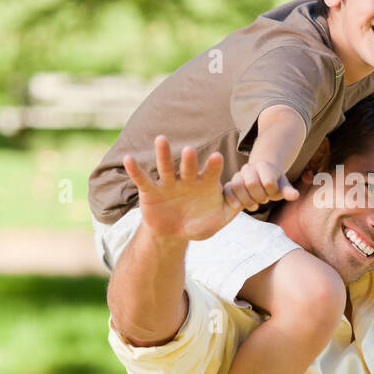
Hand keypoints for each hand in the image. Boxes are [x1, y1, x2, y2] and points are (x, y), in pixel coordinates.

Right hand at [123, 136, 237, 241]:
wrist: (175, 234)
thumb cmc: (200, 222)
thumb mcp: (218, 220)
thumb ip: (231, 209)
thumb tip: (245, 198)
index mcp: (205, 183)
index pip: (211, 172)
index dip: (214, 165)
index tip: (218, 157)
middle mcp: (187, 179)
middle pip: (188, 166)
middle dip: (189, 159)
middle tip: (189, 151)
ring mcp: (168, 183)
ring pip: (166, 167)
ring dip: (163, 154)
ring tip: (161, 140)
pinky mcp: (151, 191)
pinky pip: (143, 179)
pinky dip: (135, 170)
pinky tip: (128, 159)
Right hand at [224, 159, 299, 211]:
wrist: (260, 180)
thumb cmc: (274, 184)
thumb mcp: (282, 187)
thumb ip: (288, 191)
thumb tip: (295, 196)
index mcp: (264, 166)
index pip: (268, 182)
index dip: (272, 192)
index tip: (273, 193)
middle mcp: (249, 168)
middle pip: (252, 183)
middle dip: (260, 196)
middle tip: (264, 200)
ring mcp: (238, 175)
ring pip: (238, 186)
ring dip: (248, 200)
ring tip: (255, 205)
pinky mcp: (229, 184)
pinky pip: (228, 191)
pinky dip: (233, 200)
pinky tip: (240, 207)